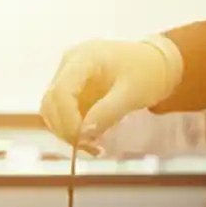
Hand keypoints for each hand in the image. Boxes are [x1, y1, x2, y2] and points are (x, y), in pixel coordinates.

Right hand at [39, 37, 180, 147]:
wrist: (155, 63)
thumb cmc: (147, 73)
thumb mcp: (132, 93)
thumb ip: (107, 113)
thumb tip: (82, 135)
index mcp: (82, 59)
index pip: (60, 92)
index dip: (66, 120)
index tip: (82, 140)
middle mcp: (68, 66)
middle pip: (50, 102)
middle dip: (65, 129)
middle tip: (88, 148)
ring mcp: (66, 78)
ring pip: (51, 111)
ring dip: (66, 132)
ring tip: (92, 146)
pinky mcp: (70, 91)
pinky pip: (61, 114)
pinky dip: (71, 130)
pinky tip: (90, 139)